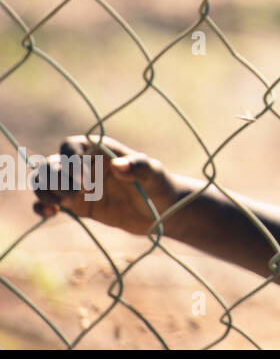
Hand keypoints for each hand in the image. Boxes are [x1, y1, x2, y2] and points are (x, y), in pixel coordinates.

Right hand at [32, 135, 180, 236]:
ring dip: (44, 190)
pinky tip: (52, 213)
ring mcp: (77, 185)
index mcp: (101, 150)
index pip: (71, 145)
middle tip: (76, 194)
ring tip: (61, 204)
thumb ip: (139, 167)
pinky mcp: (76, 205)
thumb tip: (119, 166)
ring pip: (44, 180)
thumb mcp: (154, 175)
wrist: (160, 212)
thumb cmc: (159, 186)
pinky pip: (48, 201)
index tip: (85, 179)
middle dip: (55, 178)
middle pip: (52, 163)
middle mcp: (84, 165)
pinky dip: (41, 205)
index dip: (70, 160)